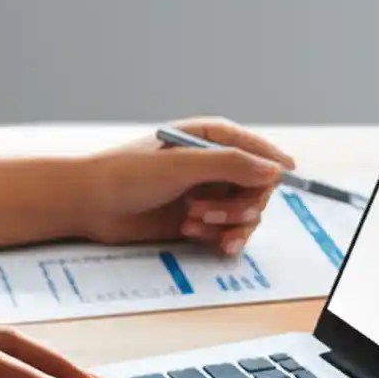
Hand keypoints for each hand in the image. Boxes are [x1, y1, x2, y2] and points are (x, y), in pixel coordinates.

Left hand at [80, 117, 294, 254]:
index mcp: (211, 138)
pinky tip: (196, 237)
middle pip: (258, 188)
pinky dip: (219, 238)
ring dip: (227, 225)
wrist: (89, 204)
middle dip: (241, 206)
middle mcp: (214, 165)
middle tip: (212, 216)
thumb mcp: (182, 166)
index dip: (274, 163)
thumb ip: (230, 165)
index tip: (289, 177)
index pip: (257, 149)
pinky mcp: (200, 219)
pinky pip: (229, 232)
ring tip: (195, 226)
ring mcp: (208, 193)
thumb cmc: (128, 174)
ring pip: (246, 213)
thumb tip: (274, 171)